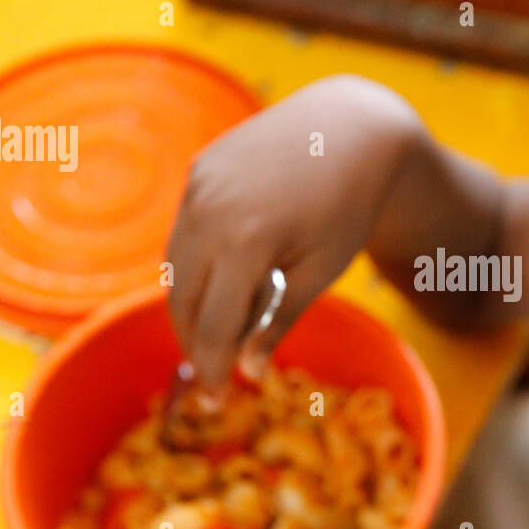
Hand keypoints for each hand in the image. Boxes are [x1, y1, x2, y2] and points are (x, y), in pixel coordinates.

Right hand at [166, 74, 420, 386]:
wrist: (353, 127)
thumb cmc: (347, 207)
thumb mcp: (319, 272)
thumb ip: (277, 322)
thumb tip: (248, 372)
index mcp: (244, 243)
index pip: (214, 325)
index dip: (213, 368)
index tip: (215, 400)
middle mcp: (209, 211)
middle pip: (183, 300)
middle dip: (195, 343)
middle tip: (212, 375)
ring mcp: (199, 185)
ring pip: (175, 267)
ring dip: (189, 306)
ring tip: (215, 335)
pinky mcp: (199, 169)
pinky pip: (183, 231)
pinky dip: (194, 265)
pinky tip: (218, 285)